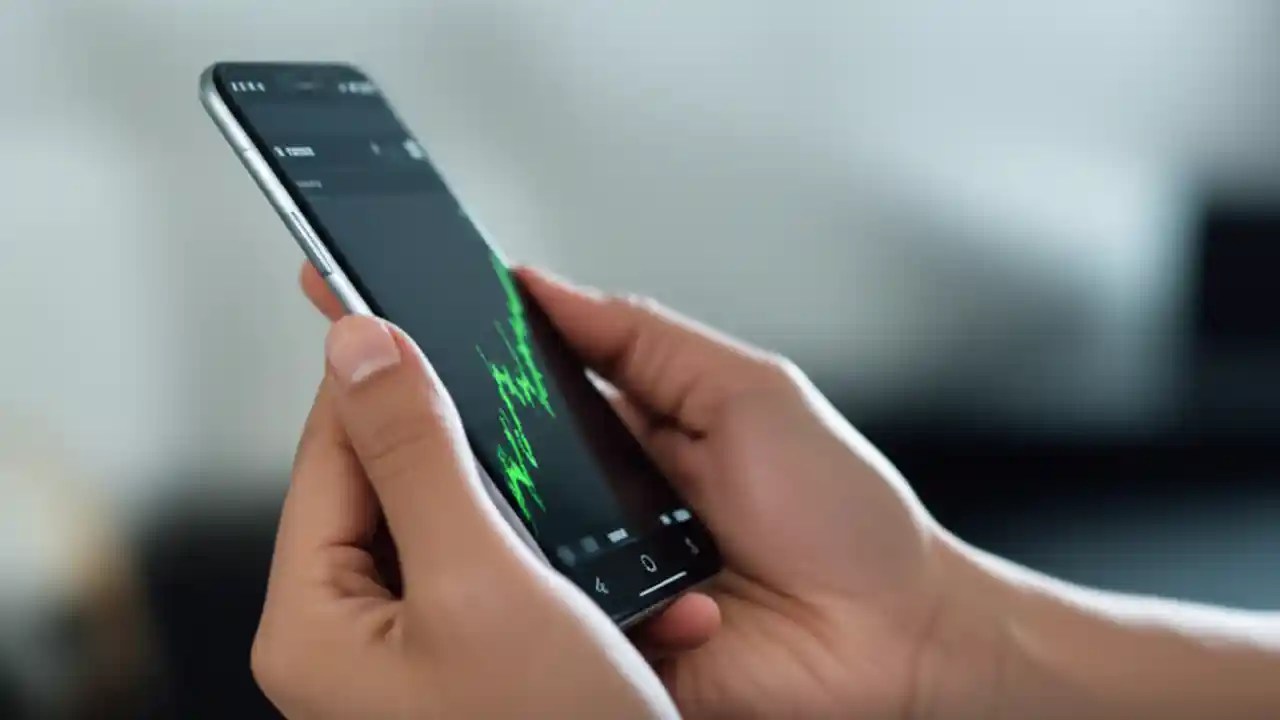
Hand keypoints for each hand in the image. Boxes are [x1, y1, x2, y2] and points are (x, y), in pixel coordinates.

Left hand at [252, 315, 680, 717]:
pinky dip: (553, 563)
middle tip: (535, 419)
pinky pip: (497, 576)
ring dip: (530, 510)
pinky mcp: (467, 664)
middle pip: (394, 487)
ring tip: (582, 512)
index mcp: (313, 622)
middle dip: (478, 455)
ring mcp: (408, 657)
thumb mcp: (482, 580)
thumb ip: (415, 453)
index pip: (332, 453)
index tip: (419, 307)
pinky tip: (605, 577)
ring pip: (457, 527)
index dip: (383, 375)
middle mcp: (347, 640)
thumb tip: (361, 344)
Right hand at [299, 264, 961, 718]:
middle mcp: (599, 501)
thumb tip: (538, 285)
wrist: (893, 641)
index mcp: (629, 433)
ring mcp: (594, 572)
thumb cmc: (842, 516)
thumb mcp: (746, 390)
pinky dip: (518, 587)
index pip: (520, 379)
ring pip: (495, 534)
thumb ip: (642, 337)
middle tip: (375, 377)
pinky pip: (533, 610)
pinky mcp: (596, 638)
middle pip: (490, 457)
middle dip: (432, 424)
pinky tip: (508, 561)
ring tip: (428, 465)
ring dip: (470, 506)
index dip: (449, 343)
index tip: (374, 304)